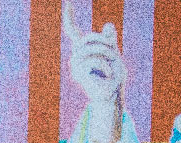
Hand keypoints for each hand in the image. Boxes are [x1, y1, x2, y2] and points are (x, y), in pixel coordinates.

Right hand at [63, 2, 124, 142]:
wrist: (112, 95)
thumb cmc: (113, 76)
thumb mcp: (113, 53)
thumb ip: (109, 41)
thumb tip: (108, 25)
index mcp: (83, 50)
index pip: (72, 31)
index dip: (69, 17)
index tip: (67, 2)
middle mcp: (75, 56)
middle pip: (89, 37)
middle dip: (105, 43)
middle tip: (114, 54)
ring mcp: (75, 65)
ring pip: (94, 48)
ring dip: (108, 55)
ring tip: (110, 67)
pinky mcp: (78, 74)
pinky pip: (95, 61)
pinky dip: (105, 67)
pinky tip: (104, 76)